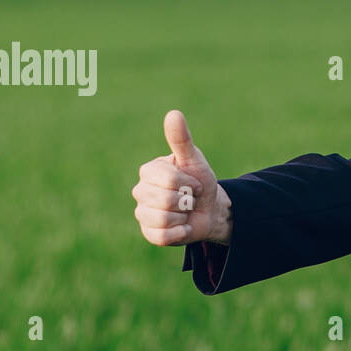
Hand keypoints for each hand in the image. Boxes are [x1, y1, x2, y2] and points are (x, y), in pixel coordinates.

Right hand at [132, 109, 230, 245]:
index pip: (169, 180)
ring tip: (186, 212)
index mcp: (149, 171)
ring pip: (163, 219)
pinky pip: (162, 236)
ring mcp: (142, 212)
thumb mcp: (195, 160)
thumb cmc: (201, 182)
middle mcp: (140, 191)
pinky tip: (183, 226)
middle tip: (191, 199)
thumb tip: (173, 114)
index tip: (195, 184)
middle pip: (165, 200)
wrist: (210, 210)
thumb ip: (182, 140)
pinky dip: (179, 232)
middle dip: (187, 201)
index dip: (189, 184)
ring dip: (184, 217)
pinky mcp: (149, 232)